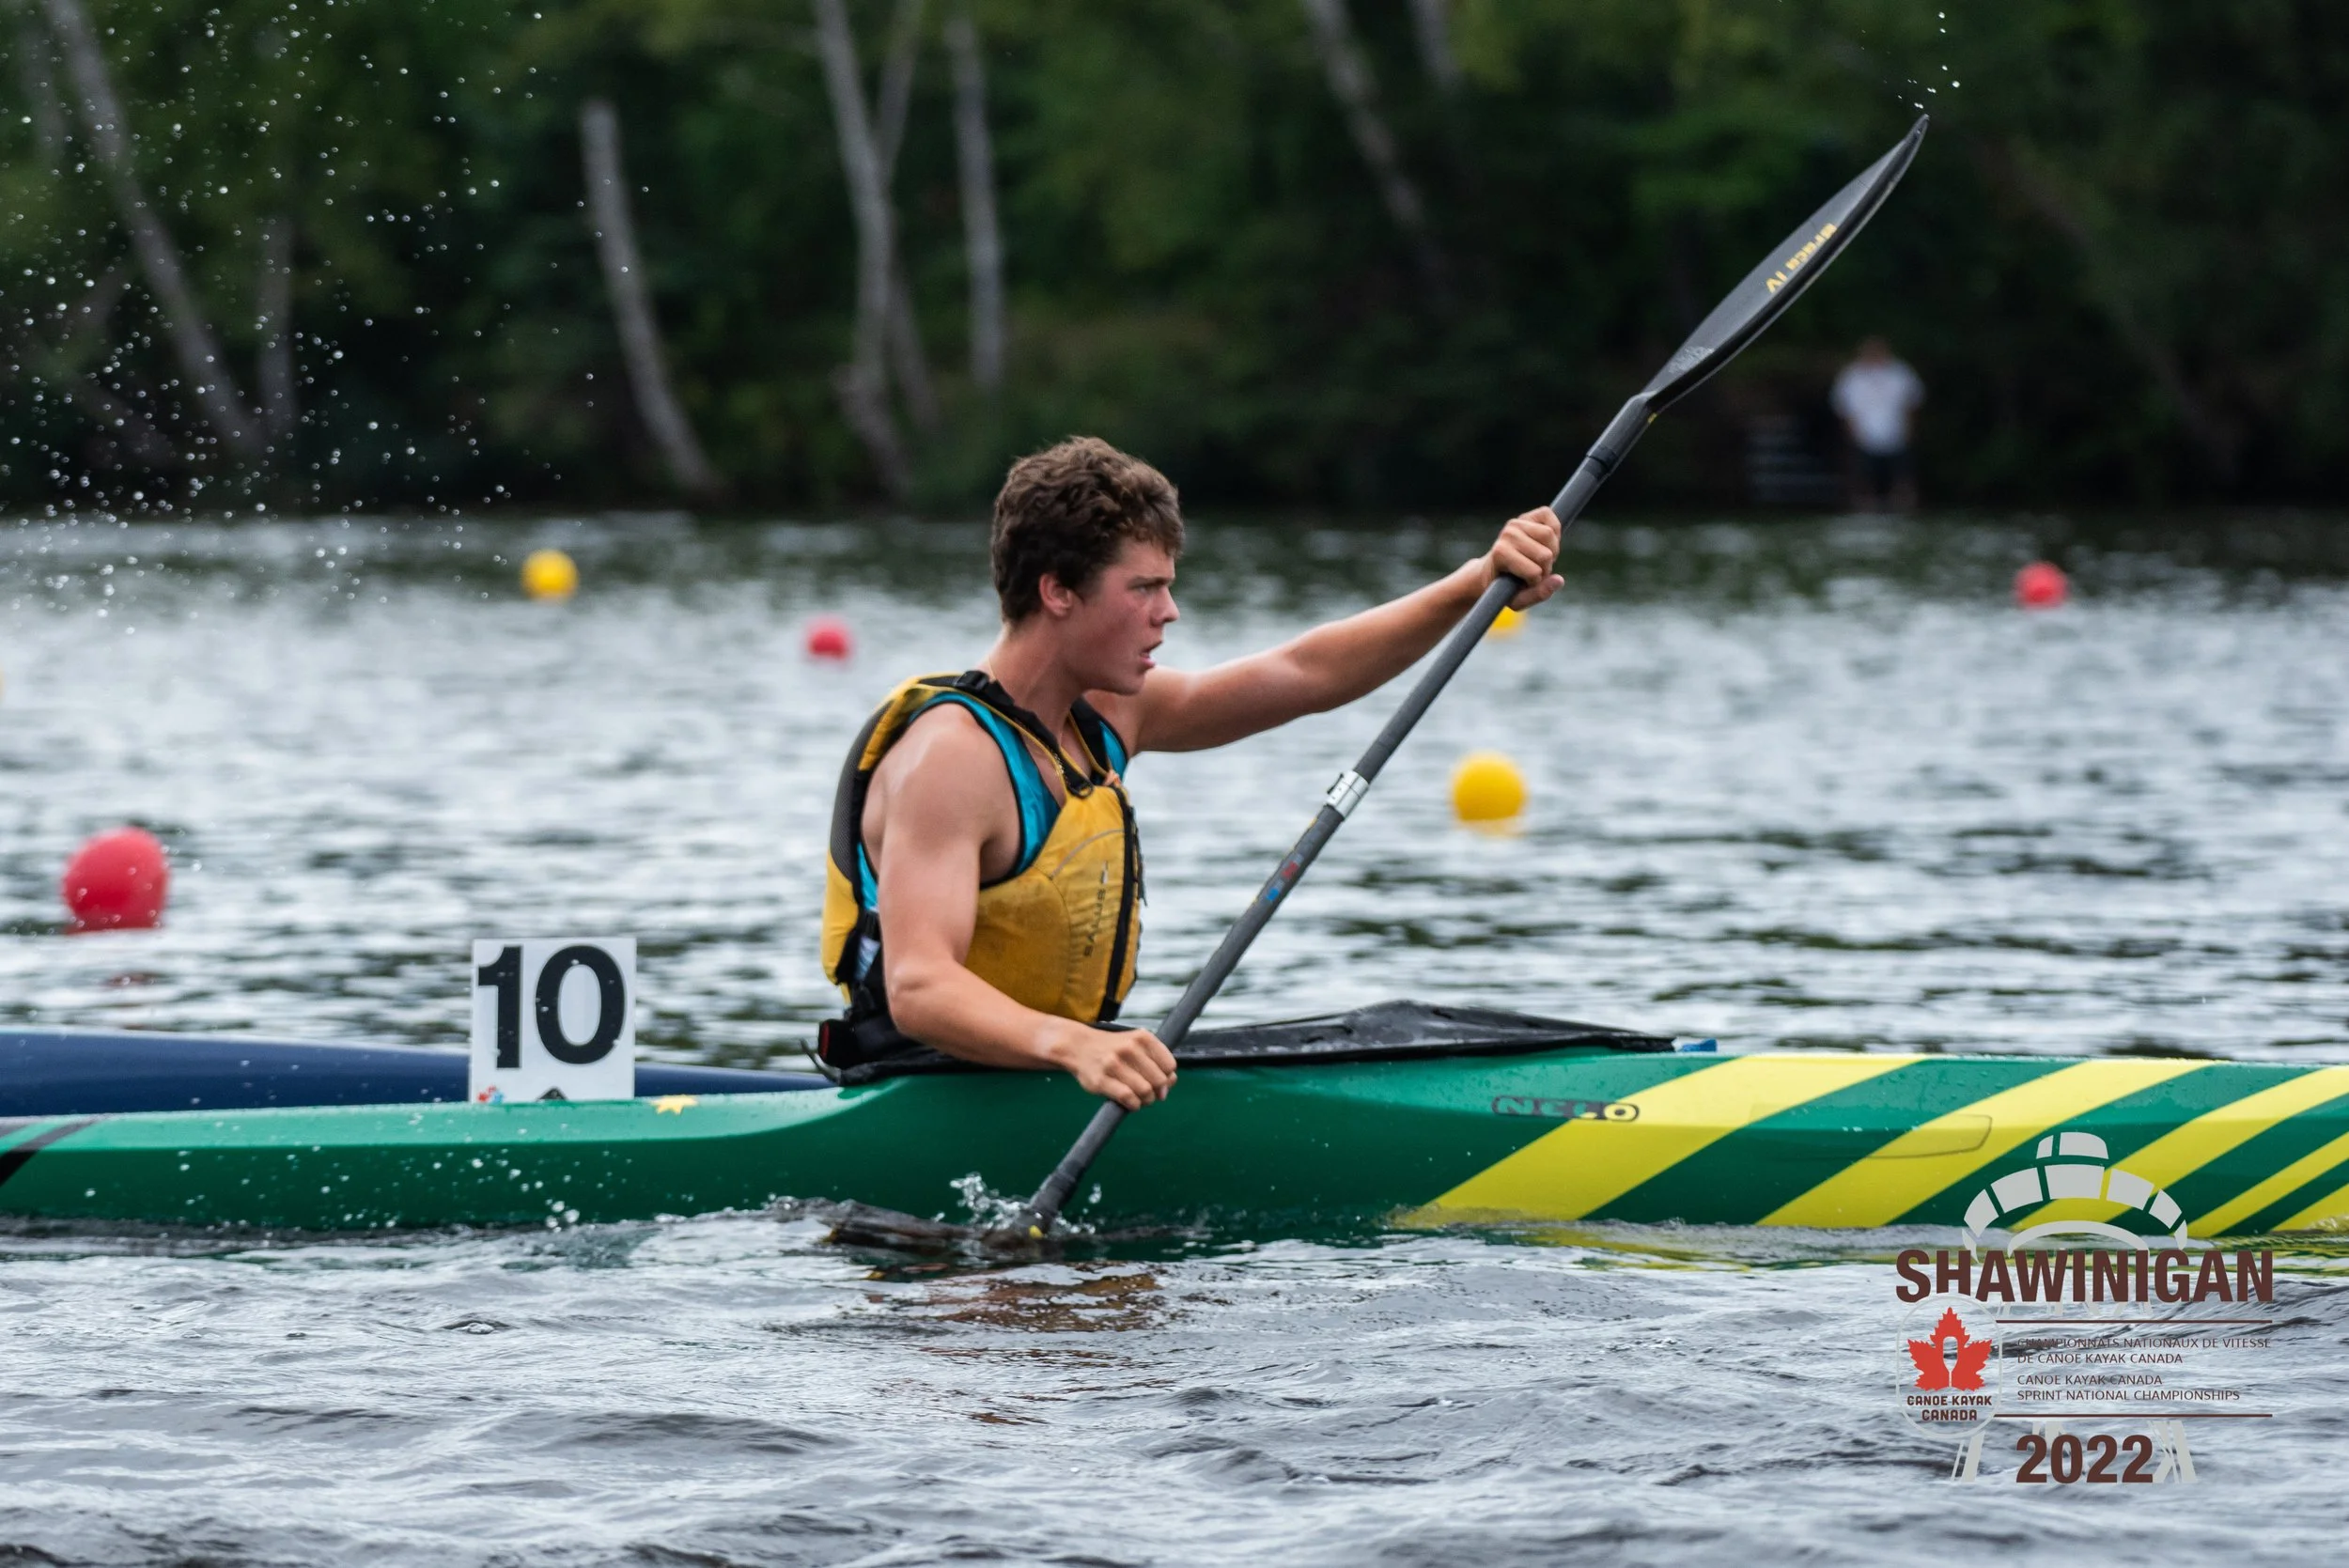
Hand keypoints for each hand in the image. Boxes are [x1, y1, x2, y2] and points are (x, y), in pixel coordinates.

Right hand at [1041, 1021, 1176, 1109]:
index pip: (1169, 1065)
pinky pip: (1127, 1098)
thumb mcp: (1136, 1044)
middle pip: (1159, 1080)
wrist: (1078, 1046)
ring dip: (1146, 1100)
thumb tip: (1171, 1082)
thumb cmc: (1112, 1048)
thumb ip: (1156, 1060)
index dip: (1168, 1078)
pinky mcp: (1101, 1080)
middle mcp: (1129, 1048)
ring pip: (1145, 1091)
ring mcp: (1114, 1064)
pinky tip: (1131, 1103)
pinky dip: (1134, 1105)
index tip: (1160, 1082)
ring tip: (1141, 1099)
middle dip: (1158, 1092)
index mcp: (1142, 1038)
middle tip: (1151, 1094)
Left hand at [1479, 507, 1564, 610]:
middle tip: (1535, 569)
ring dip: (1552, 550)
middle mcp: (1507, 534)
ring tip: (1540, 557)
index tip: (1525, 582)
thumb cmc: (1504, 587)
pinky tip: (1546, 543)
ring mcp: (1517, 523)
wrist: (1492, 570)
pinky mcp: (1528, 516)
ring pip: (1550, 536)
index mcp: (1500, 553)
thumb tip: (1559, 580)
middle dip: (1546, 567)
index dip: (1536, 581)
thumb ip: (1538, 594)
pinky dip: (1556, 531)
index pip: (1534, 572)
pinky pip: (1551, 518)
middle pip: (1546, 554)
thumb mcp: (1517, 600)